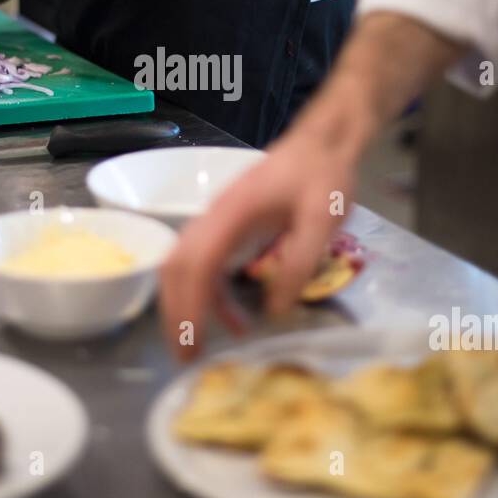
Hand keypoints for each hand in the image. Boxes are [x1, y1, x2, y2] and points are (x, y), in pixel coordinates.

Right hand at [159, 124, 360, 358]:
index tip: (193, 342)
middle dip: (174, 312)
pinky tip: (234, 320)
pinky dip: (210, 296)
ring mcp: (217, 221)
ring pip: (183, 266)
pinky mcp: (227, 227)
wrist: (322, 142)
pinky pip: (205, 265)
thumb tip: (274, 310)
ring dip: (186, 307)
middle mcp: (214, 216)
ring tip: (199, 348)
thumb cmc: (322, 175)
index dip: (191, 305)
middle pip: (176, 267)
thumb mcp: (323, 219)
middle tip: (184, 355)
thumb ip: (299, 262)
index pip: (197, 264)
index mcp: (232, 213)